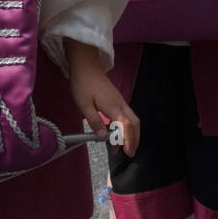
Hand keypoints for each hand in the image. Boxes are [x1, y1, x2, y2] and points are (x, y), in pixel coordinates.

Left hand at [65, 40, 138, 156]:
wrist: (86, 66)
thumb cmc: (83, 84)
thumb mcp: (83, 105)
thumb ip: (94, 121)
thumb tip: (103, 136)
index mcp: (112, 106)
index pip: (126, 126)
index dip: (129, 140)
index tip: (127, 152)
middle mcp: (120, 104)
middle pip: (134, 124)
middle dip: (135, 139)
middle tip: (129, 152)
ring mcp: (120, 101)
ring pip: (132, 119)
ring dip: (131, 133)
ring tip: (122, 146)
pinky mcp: (117, 99)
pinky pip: (127, 115)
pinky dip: (126, 126)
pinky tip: (117, 132)